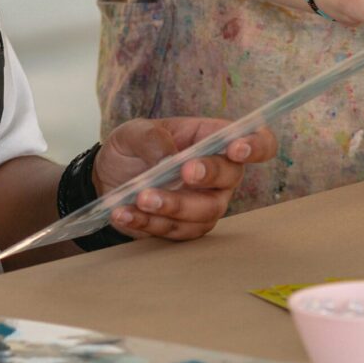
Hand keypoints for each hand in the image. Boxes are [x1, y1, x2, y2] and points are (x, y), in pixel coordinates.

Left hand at [93, 118, 278, 240]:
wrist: (108, 177)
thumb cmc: (133, 147)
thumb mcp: (134, 131)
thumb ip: (152, 138)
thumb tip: (169, 157)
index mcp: (212, 139)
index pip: (255, 141)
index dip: (255, 145)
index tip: (235, 148)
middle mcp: (218, 174)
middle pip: (231, 177)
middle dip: (209, 174)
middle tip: (183, 171)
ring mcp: (205, 203)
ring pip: (205, 212)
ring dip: (173, 205)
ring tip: (140, 198)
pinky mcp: (185, 228)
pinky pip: (176, 231)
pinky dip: (148, 223)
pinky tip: (124, 213)